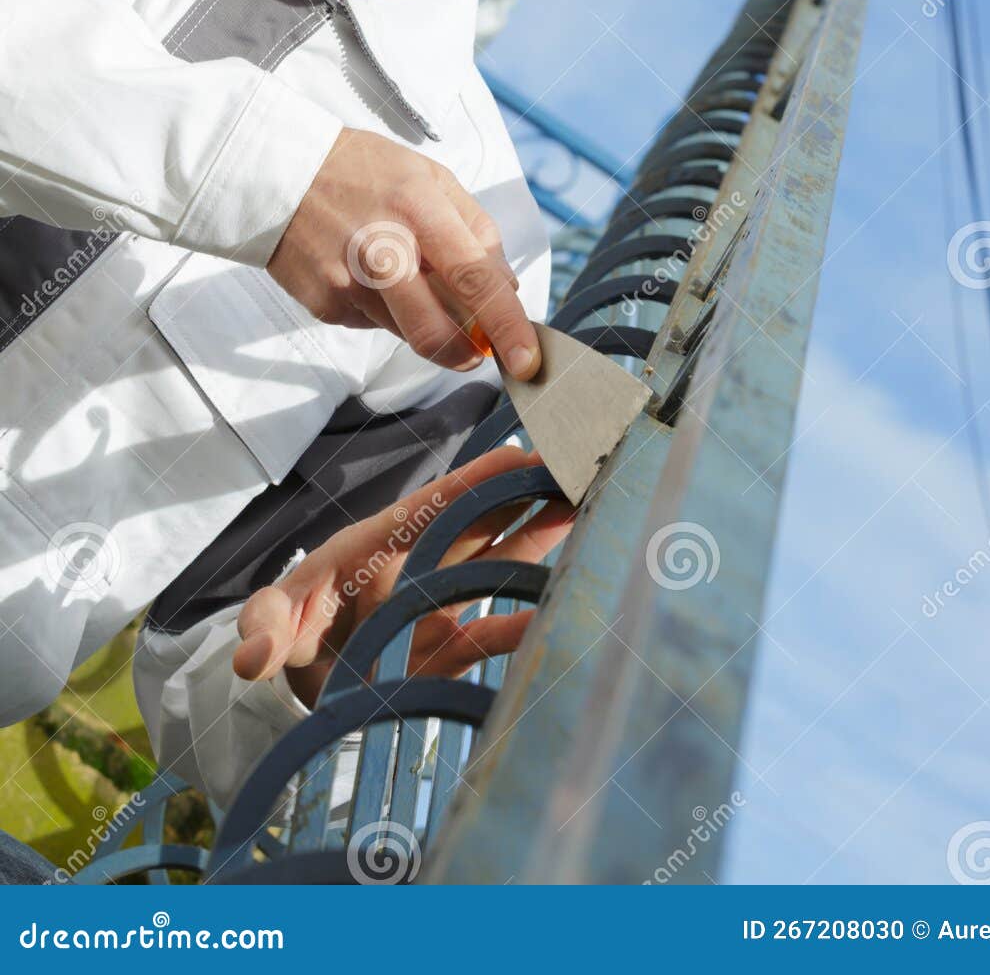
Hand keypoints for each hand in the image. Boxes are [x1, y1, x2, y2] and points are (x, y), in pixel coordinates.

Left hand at [232, 446, 573, 707]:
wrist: (297, 684)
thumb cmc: (287, 628)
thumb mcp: (272, 619)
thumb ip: (265, 628)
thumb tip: (252, 657)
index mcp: (382, 539)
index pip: (438, 502)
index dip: (480, 478)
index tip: (522, 452)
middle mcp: (420, 562)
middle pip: (483, 518)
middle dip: (528, 492)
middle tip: (578, 465)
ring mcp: (439, 601)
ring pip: (499, 560)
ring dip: (540, 537)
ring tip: (588, 509)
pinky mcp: (449, 647)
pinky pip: (495, 629)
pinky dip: (526, 621)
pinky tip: (559, 611)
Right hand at [267, 128, 539, 377]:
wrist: (273, 173)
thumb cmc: (362, 171)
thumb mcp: (431, 177)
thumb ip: (476, 229)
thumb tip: (506, 286)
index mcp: (418, 210)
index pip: (473, 278)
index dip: (505, 324)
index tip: (527, 360)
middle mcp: (381, 251)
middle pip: (434, 331)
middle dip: (466, 354)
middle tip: (478, 350)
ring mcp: (347, 283)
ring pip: (408, 333)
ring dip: (425, 322)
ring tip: (407, 279)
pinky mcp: (324, 305)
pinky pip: (375, 325)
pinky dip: (388, 312)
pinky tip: (370, 277)